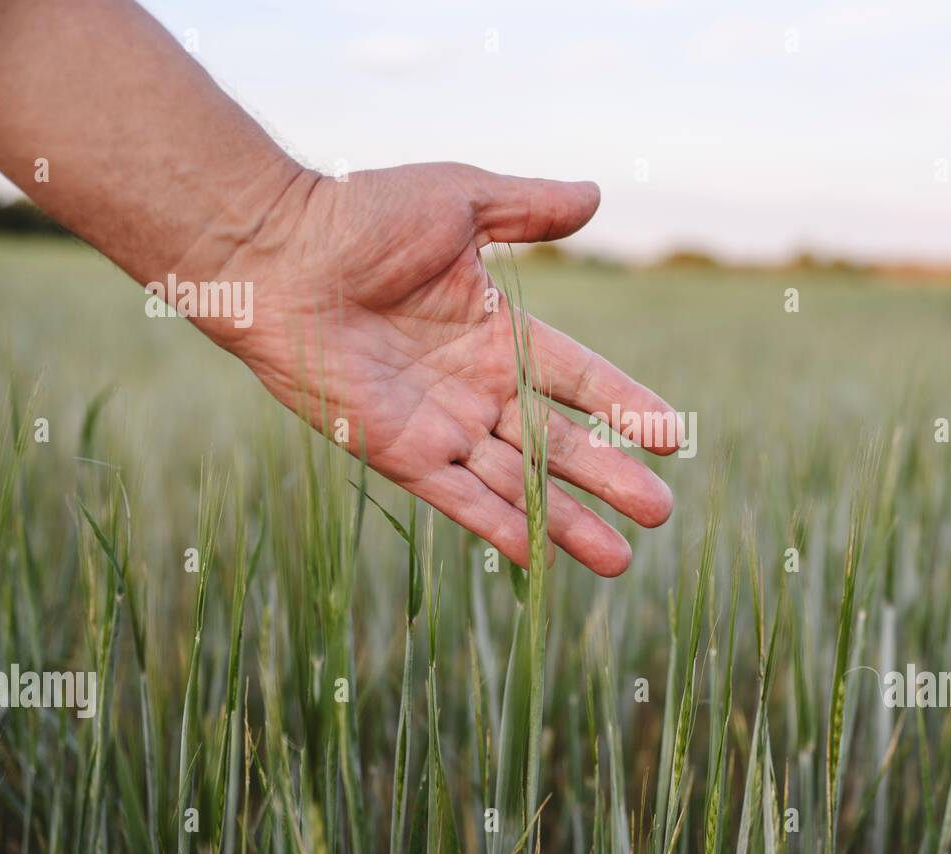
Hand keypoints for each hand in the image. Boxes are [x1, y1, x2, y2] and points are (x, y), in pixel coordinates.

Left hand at [196, 163, 677, 576]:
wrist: (278, 251)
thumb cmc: (361, 215)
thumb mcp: (461, 200)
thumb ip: (530, 208)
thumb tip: (598, 195)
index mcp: (498, 331)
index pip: (578, 378)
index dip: (625, 405)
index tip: (671, 436)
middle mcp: (476, 386)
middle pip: (557, 443)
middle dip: (610, 478)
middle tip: (660, 513)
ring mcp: (440, 424)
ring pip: (518, 482)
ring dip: (567, 521)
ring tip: (620, 560)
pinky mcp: (399, 451)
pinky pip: (458, 497)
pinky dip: (497, 527)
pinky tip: (537, 559)